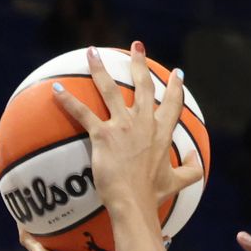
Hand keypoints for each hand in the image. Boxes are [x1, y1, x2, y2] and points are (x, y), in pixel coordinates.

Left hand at [52, 42, 200, 214]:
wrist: (135, 203)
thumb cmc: (154, 195)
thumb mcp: (178, 182)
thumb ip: (191, 169)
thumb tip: (195, 157)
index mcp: (163, 133)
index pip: (173, 104)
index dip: (176, 87)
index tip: (177, 73)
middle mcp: (144, 123)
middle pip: (143, 85)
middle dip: (139, 62)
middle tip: (137, 46)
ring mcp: (123, 126)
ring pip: (109, 89)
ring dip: (99, 68)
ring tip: (92, 52)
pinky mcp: (103, 135)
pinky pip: (82, 113)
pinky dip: (68, 101)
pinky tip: (55, 90)